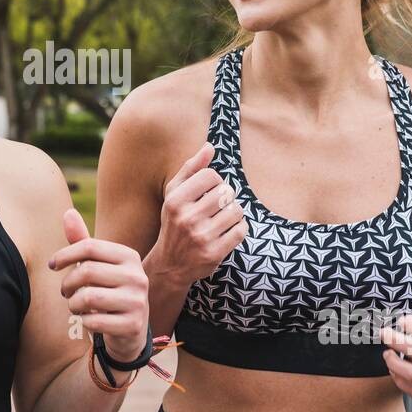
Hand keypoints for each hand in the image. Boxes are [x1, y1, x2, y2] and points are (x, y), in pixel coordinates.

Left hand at [49, 208, 149, 363]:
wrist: (130, 330)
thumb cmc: (108, 290)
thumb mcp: (97, 266)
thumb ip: (82, 242)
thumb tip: (68, 212)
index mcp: (128, 256)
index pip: (89, 247)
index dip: (64, 255)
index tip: (52, 265)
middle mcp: (137, 276)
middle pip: (87, 271)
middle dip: (67, 283)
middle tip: (65, 291)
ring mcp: (138, 301)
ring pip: (88, 298)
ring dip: (73, 304)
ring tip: (76, 305)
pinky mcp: (133, 325)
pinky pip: (94, 321)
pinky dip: (84, 321)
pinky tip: (89, 320)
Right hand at [145, 141, 245, 285]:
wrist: (170, 265)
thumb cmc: (174, 222)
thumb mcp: (174, 194)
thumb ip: (191, 168)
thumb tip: (210, 146)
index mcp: (176, 200)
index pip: (212, 176)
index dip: (215, 182)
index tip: (209, 192)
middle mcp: (187, 217)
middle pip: (227, 192)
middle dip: (226, 198)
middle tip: (216, 207)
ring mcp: (201, 236)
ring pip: (237, 211)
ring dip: (233, 214)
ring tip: (222, 219)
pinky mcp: (214, 253)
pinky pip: (241, 230)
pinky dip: (238, 229)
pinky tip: (227, 232)